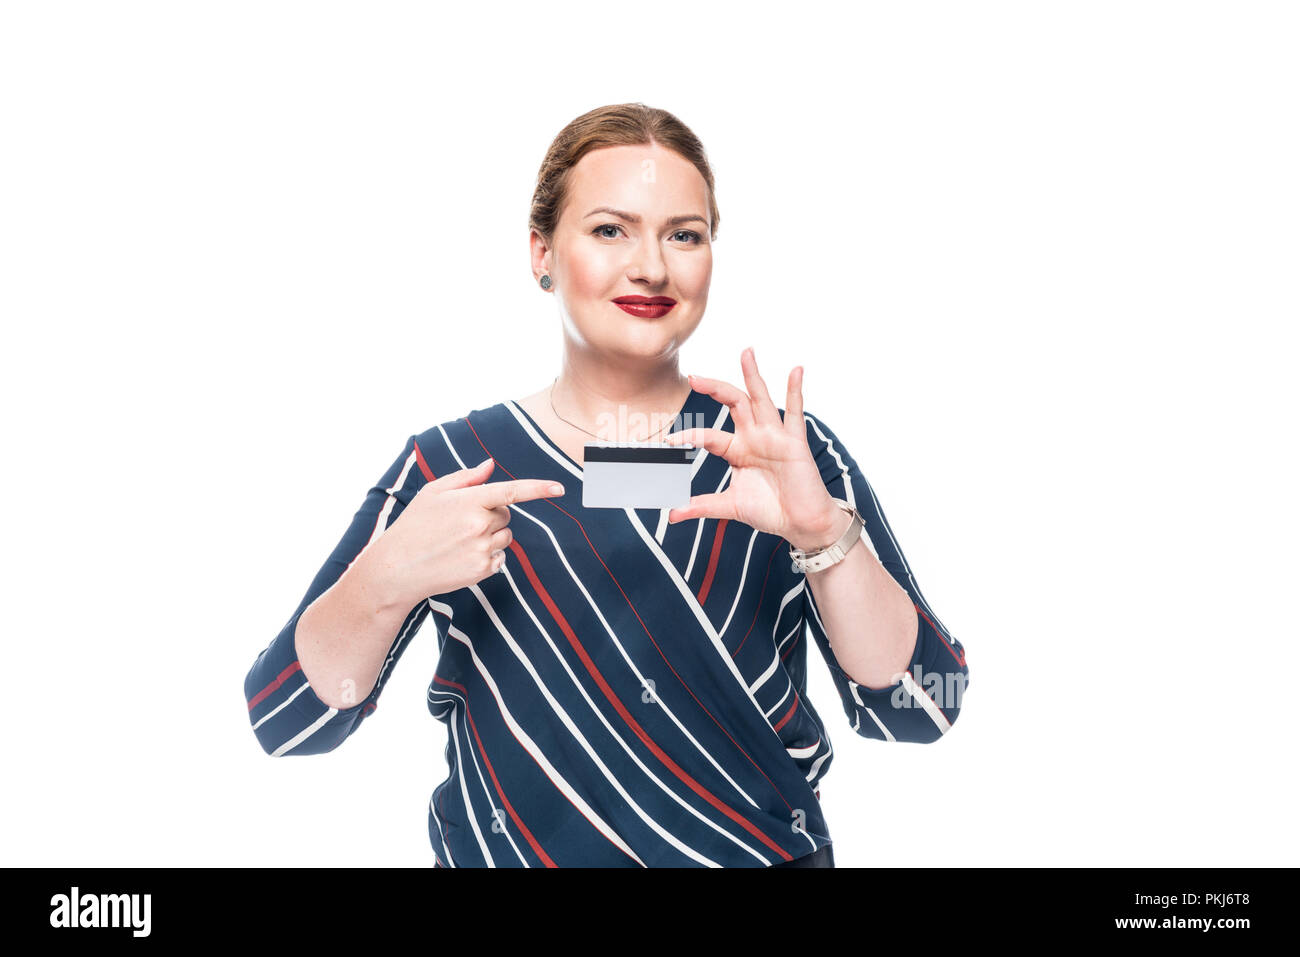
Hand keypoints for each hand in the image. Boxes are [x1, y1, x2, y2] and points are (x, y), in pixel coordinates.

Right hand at [363, 458, 564, 607]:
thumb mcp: (433, 493)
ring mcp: (482, 549)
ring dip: (491, 535)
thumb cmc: (414, 526)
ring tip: (459, 541)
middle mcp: (479, 524)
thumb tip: (490, 465)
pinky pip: (501, 557)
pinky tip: (463, 556)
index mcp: (469, 501)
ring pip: (506, 536)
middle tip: (461, 523)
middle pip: (506, 514)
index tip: (560, 488)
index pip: (512, 490)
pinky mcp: (482, 570)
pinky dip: (489, 555)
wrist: (397, 569)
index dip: (539, 488)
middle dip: (491, 515)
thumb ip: (465, 477)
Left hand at [663, 348, 846, 550]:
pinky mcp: (795, 443)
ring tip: (746, 352)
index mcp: (737, 450)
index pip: (710, 436)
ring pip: (761, 399)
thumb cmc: (770, 510)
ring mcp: (774, 437)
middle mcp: (754, 437)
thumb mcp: (729, 506)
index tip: (671, 441)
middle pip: (733, 404)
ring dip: (752, 375)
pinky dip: (795, 390)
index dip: (691, 436)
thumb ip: (701, 506)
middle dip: (714, 388)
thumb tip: (671, 515)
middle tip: (694, 377)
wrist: (801, 523)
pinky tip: (796, 370)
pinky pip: (796, 413)